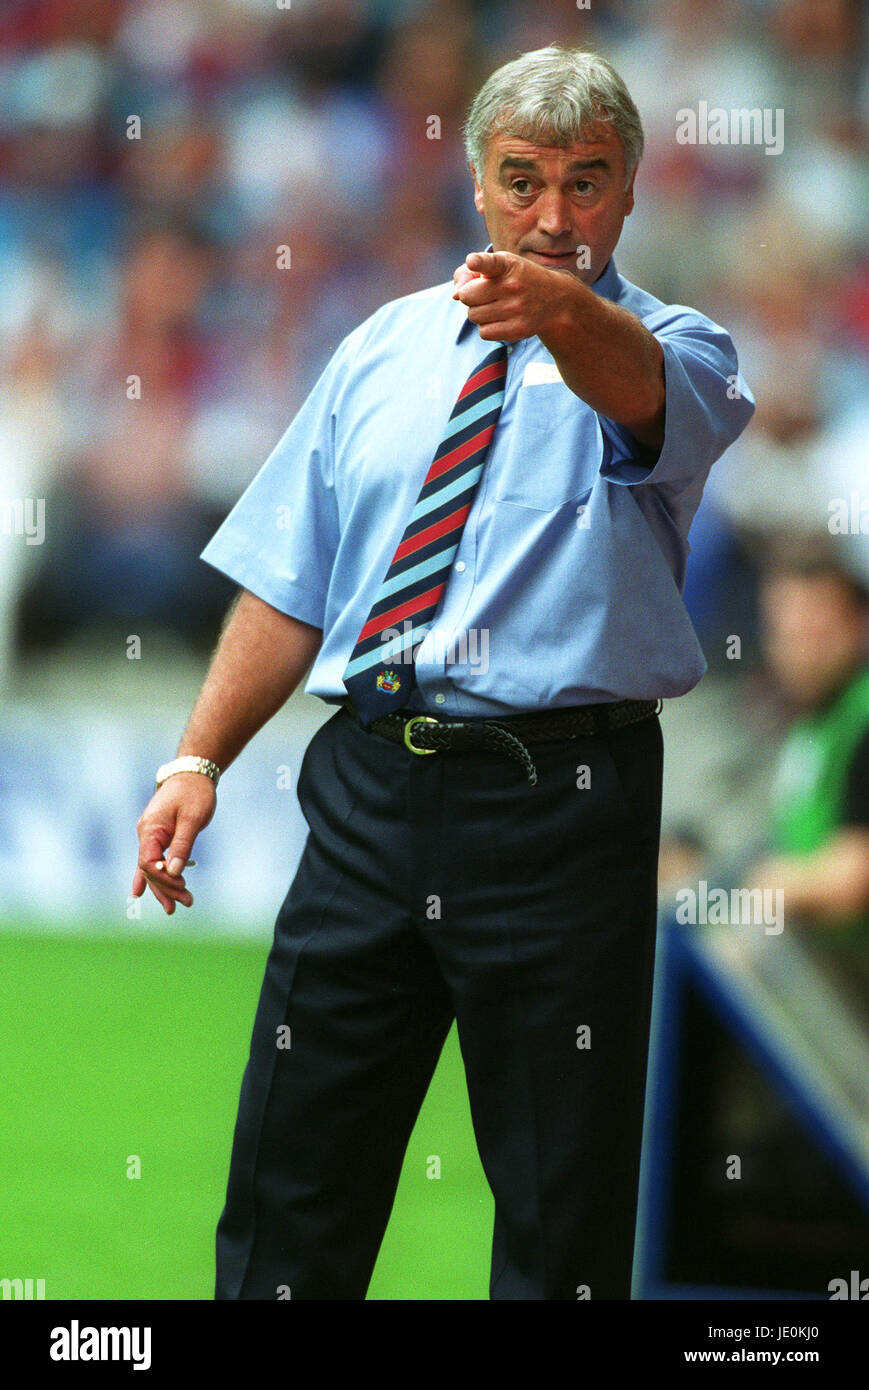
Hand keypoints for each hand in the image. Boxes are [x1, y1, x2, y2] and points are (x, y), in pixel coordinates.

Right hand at [132, 774, 216, 914]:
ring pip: (151, 867)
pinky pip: (151, 860)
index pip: (149, 863)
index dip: (164, 879)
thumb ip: (182, 845)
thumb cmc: (194, 793)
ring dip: (163, 887)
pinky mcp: (158, 836)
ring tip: (175, 908)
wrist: (192, 774)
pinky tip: (142, 894)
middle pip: (149, 870)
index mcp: (150, 829)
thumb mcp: (192, 819)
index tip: (183, 886)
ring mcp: (150, 835)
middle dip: (166, 889)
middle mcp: (145, 834)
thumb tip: (175, 872)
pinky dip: (151, 877)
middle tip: (184, 904)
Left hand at [452, 250, 570, 342]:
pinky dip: (487, 326)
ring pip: (473, 316)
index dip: (478, 262)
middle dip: (470, 295)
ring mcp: (516, 309)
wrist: (555, 299)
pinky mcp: (517, 329)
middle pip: (466, 297)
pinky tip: (500, 318)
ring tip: (495, 304)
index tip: (472, 261)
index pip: (490, 263)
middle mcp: (512, 286)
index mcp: (507, 265)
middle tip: (486, 292)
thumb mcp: (499, 265)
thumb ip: (469, 272)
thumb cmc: (517, 278)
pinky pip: (483, 332)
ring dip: (478, 312)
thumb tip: (454, 295)